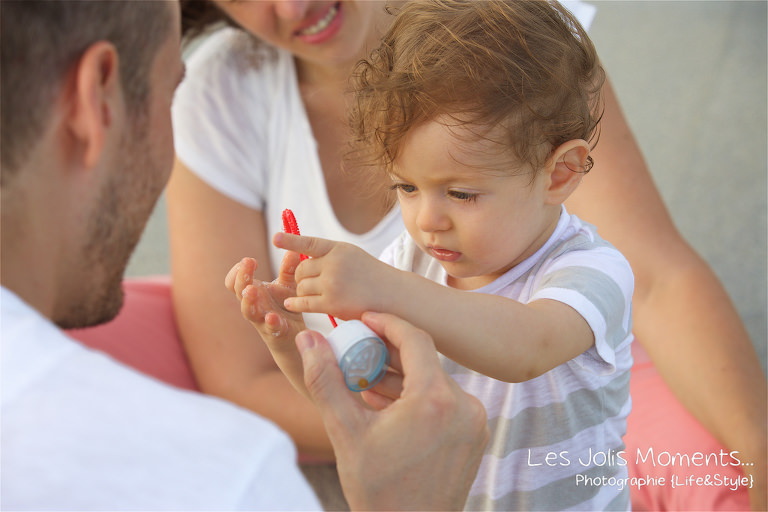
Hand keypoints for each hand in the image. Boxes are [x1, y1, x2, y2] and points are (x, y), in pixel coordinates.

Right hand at [224, 253, 308, 395]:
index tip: (247, 260)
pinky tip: (273, 317)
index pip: (235, 280)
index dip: (237, 271)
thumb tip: (292, 249)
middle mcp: (254, 305)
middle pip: (239, 291)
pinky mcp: (275, 332)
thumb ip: (289, 269)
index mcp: (254, 291)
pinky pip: (270, 328)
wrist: (296, 336)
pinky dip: (271, 323)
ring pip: (248, 311)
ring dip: (248, 300)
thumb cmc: (287, 307)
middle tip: (246, 264)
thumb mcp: (288, 285)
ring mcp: (261, 320)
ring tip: (251, 290)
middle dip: (241, 278)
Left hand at [273, 232, 398, 319]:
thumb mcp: (352, 255)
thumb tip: (300, 257)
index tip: (275, 238)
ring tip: (315, 295)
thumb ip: (329, 255)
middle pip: (301, 270)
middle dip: (300, 277)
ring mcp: (332, 284)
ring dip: (302, 292)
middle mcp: (334, 264)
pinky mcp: (332, 304)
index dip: (290, 240)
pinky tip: (291, 304)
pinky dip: (295, 303)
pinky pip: (304, 303)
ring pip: (301, 287)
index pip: (309, 243)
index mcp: (338, 249)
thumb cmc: (371, 276)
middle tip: (308, 283)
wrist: (392, 295)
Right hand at [296, 312, 488, 510]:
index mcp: (435, 399)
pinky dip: (419, 396)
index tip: (364, 319)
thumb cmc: (377, 489)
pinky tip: (389, 405)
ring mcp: (474, 422)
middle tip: (360, 350)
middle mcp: (464, 406)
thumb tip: (309, 337)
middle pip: (425, 360)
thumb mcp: (345, 431)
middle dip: (390, 352)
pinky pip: (446, 402)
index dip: (387, 323)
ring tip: (368, 381)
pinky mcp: (475, 436)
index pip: (415, 339)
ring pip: (435, 381)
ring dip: (403, 376)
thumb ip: (325, 379)